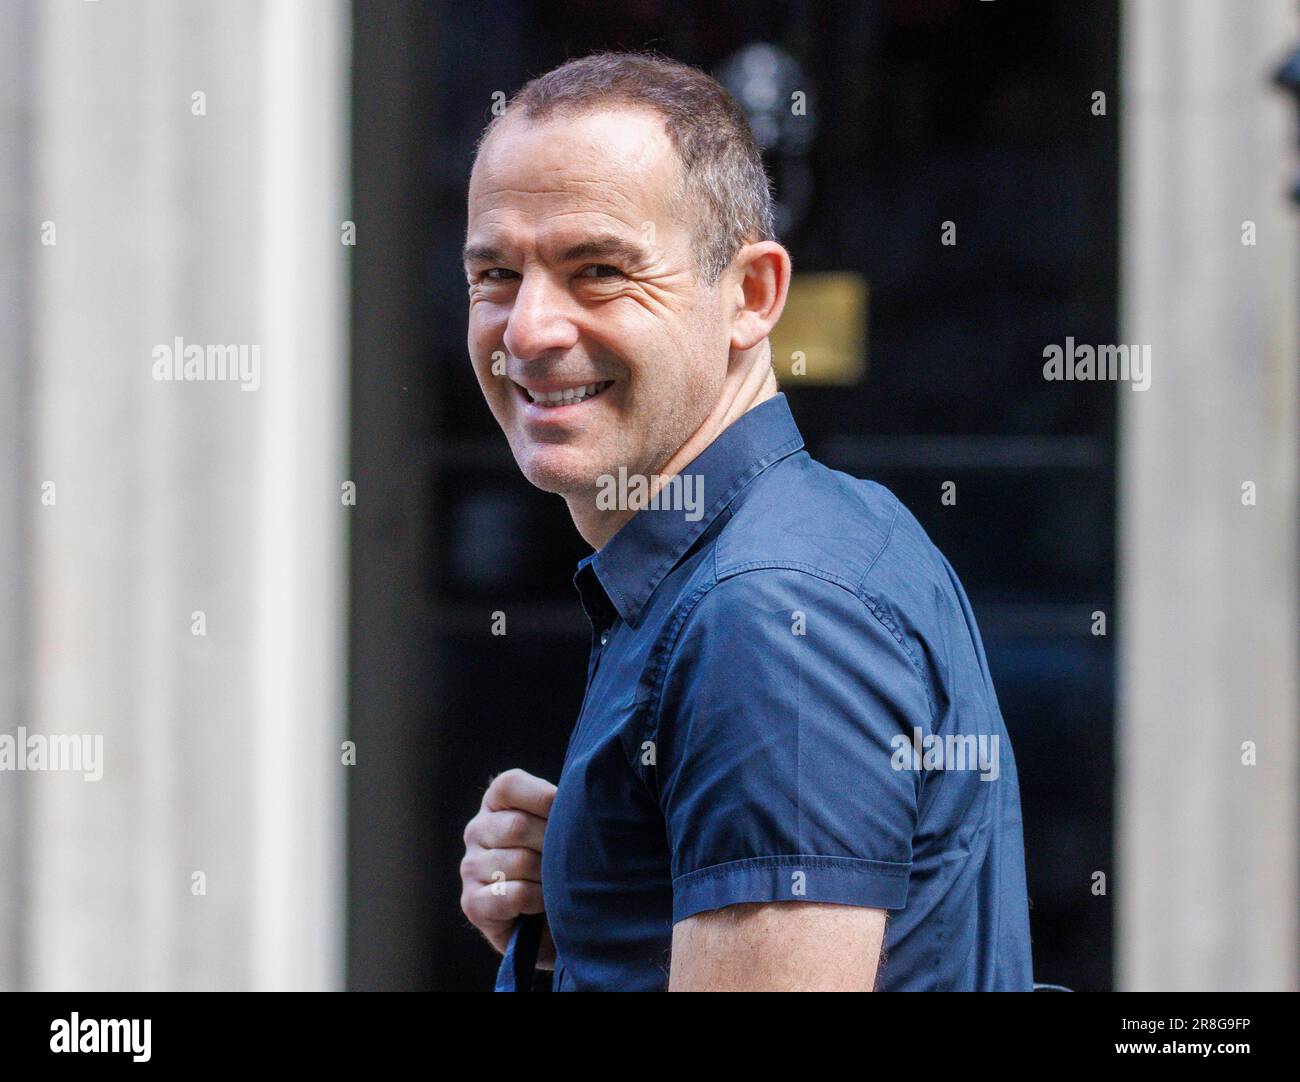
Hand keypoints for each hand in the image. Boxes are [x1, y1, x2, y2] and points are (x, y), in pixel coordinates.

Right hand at [460, 767, 557, 967]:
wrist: (551, 924)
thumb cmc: (560, 865)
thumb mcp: (561, 829)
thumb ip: (563, 809)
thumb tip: (585, 801)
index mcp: (495, 804)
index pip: (509, 785)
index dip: (544, 798)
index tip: (571, 815)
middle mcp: (476, 831)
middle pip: (517, 826)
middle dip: (553, 845)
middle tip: (573, 859)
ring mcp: (470, 867)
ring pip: (520, 862)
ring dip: (550, 876)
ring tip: (560, 884)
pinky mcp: (472, 903)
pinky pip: (515, 894)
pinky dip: (540, 899)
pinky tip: (546, 904)